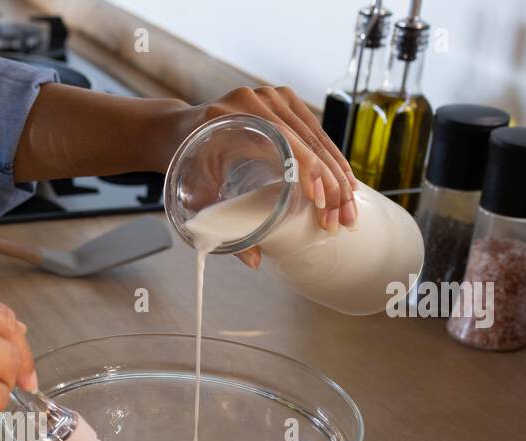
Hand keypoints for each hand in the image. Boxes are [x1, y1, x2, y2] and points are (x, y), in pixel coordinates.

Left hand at [179, 86, 358, 267]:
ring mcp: (271, 96)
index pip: (283, 139)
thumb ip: (220, 226)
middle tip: (341, 218)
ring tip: (347, 209)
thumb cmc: (183, 163)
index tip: (318, 201)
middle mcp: (254, 99)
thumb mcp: (196, 194)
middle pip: (307, 140)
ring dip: (337, 175)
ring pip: (317, 137)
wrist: (178, 129)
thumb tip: (254, 261)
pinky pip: (315, 131)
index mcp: (230, 116)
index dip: (307, 170)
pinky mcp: (283, 100)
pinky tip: (345, 184)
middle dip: (330, 183)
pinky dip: (331, 159)